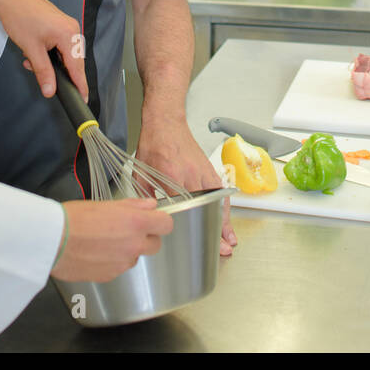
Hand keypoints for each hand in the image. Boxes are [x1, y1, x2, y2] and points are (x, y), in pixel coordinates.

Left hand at [0, 0, 87, 99]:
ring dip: (50, 62)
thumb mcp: (31, 49)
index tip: (83, 98)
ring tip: (31, 61)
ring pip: (64, 54)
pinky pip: (60, 45)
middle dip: (58, 72)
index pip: (77, 66)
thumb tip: (50, 90)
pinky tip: (34, 53)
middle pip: (72, 61)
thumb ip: (43, 72)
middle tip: (46, 81)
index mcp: (68, 34)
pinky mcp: (60, 25)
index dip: (80, 84)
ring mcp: (67, 26)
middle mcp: (72, 29)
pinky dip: (49, 53)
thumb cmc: (20, 17)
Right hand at [51, 198, 173, 281]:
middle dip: (146, 238)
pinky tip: (95, 252)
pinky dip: (112, 261)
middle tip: (128, 230)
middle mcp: (133, 245)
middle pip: (155, 245)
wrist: (52, 240)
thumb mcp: (105, 204)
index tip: (153, 220)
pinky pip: (118, 268)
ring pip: (135, 257)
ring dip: (127, 250)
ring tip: (104, 241)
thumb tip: (150, 205)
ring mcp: (122, 263)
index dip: (160, 221)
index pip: (166, 225)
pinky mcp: (110, 275)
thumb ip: (132, 206)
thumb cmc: (74, 218)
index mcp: (136, 223)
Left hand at [136, 120, 237, 256]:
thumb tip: (150, 216)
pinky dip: (224, 207)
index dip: (191, 227)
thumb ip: (145, 198)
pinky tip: (226, 218)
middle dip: (216, 230)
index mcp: (172, 175)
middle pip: (207, 209)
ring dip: (225, 222)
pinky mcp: (210, 169)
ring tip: (229, 238)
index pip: (184, 208)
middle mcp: (191, 175)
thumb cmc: (153, 144)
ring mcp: (203, 172)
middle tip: (223, 247)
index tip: (195, 240)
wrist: (165, 122)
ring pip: (218, 202)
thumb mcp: (140, 174)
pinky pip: (221, 192)